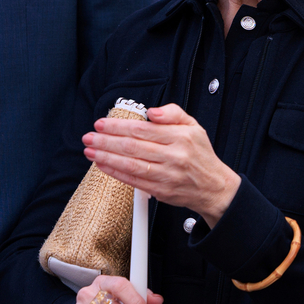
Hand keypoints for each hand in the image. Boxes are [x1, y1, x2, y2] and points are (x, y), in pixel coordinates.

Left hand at [83, 104, 240, 224]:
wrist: (214, 187)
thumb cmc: (200, 156)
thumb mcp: (194, 126)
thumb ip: (173, 113)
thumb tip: (152, 112)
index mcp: (181, 137)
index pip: (143, 129)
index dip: (118, 126)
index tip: (102, 124)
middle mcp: (174, 156)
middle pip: (133, 146)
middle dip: (106, 140)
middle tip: (90, 136)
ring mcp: (167, 175)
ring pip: (130, 164)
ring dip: (106, 156)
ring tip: (90, 150)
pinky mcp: (161, 191)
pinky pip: (133, 181)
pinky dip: (115, 172)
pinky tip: (102, 164)